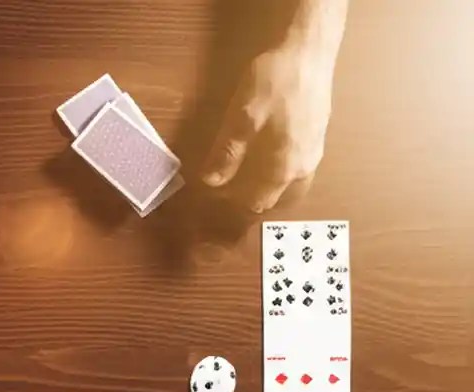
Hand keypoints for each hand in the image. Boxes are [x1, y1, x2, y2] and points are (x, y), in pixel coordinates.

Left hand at [202, 32, 340, 211]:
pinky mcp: (317, 133)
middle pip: (279, 195)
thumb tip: (211, 182)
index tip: (215, 193)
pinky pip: (298, 164)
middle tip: (228, 186)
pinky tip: (267, 154)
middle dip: (255, 197)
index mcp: (285, 167)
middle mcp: (305, 165)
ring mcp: (315, 149)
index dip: (235, 202)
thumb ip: (228, 152)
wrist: (309, 52)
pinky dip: (281, 169)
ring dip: (270, 184)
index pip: (260, 200)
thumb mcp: (242, 118)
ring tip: (245, 176)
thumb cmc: (274, 84)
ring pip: (292, 181)